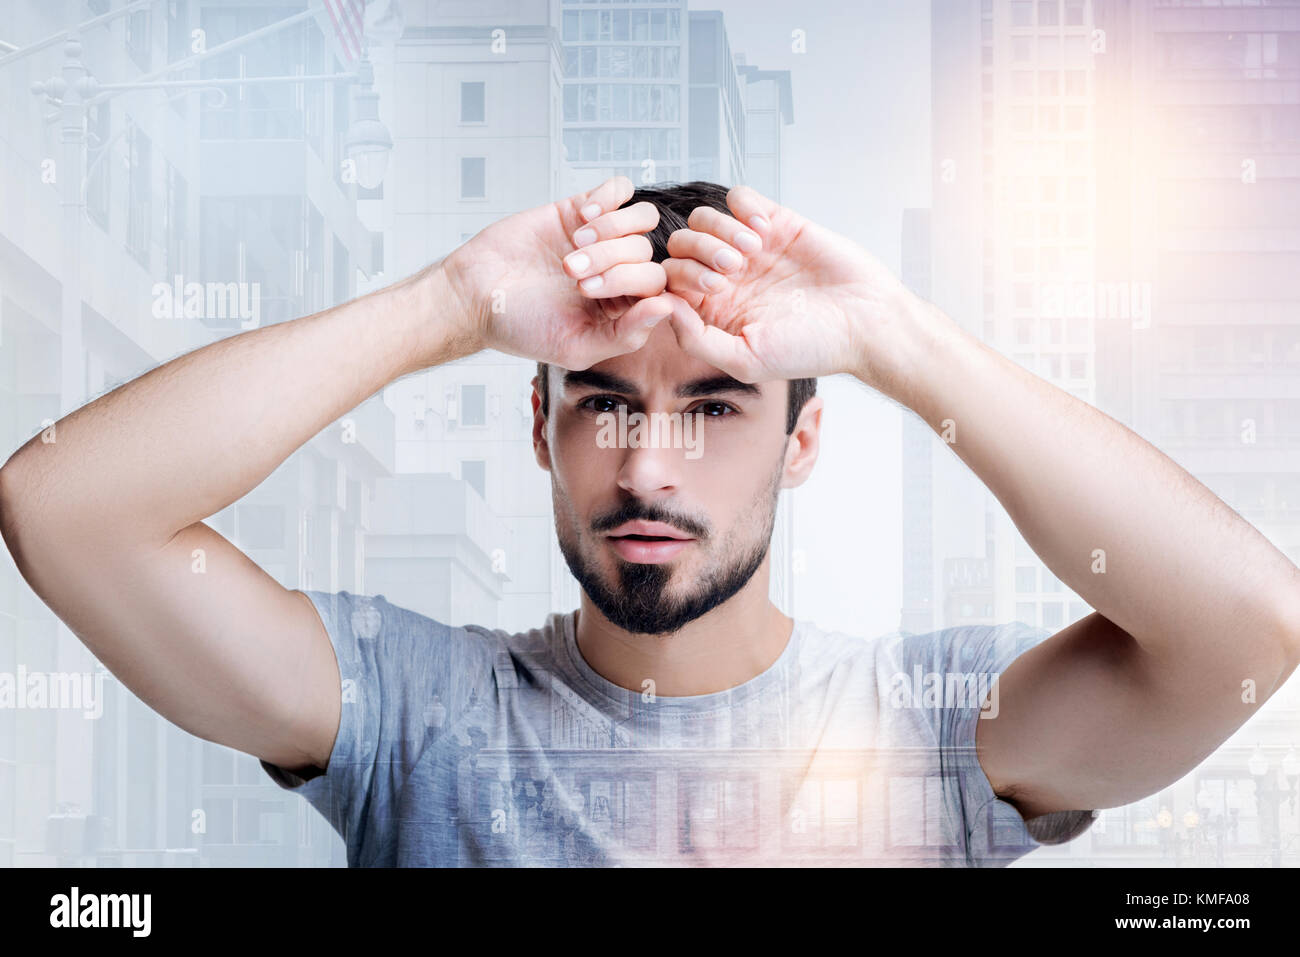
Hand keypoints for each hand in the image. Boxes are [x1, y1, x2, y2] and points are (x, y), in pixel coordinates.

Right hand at [440, 176, 672, 369]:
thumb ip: (627, 334)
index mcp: (622, 308)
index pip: (657, 286)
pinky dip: (606, 200)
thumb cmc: (520, 327)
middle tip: (569, 272)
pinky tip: (579, 217)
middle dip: (609, 260)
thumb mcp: (576, 347)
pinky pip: (619, 191)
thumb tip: (669, 309)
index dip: (629, 283)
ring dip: (610, 229)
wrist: (474, 293)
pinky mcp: (580, 210)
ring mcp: (602, 239)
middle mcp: (617, 272)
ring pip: (641, 220)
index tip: (587, 291)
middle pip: (646, 252)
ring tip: (573, 243)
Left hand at [660, 185, 935, 395]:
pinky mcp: (775, 222)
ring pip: (702, 219)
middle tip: (733, 269)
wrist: (865, 322)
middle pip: (679, 246)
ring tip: (753, 250)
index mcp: (713, 312)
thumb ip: (695, 339)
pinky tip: (765, 230)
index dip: (679, 279)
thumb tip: (661, 305)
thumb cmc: (811, 349)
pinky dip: (744, 207)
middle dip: (698, 252)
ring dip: (719, 229)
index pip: (669, 282)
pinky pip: (738, 198)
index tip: (715, 290)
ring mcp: (749, 248)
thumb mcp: (746, 359)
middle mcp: (725, 278)